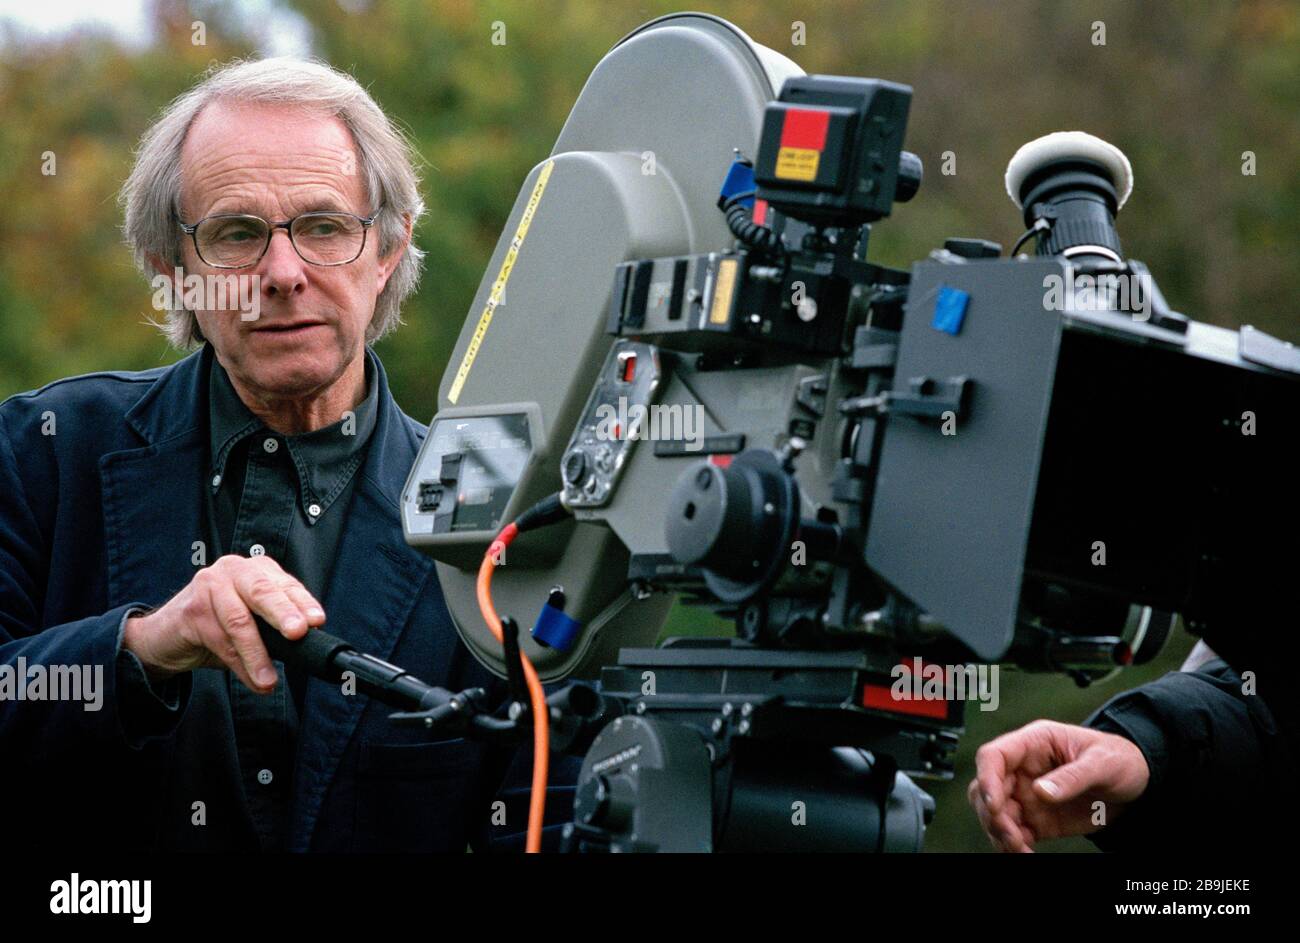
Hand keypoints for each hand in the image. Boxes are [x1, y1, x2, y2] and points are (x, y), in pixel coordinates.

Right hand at [122, 554, 324, 693]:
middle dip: (283, 614)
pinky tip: (252, 679)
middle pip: (262, 593)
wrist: (166, 635)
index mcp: (257, 569)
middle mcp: (234, 570)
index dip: (303, 603)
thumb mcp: (254, 623)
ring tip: (269, 679)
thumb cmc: (218, 626)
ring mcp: (209, 586)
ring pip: (240, 622)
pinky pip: (219, 640)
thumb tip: (307, 650)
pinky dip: (239, 665)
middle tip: (298, 633)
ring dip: (257, 655)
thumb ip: (276, 629)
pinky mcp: (191, 609)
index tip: (317, 621)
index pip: (286, 585)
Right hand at [967, 719, 1149, 851]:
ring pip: (994, 814)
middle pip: (986, 788)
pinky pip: (1013, 833)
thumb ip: (1073, 776)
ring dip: (1000, 833)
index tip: (995, 805)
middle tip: (1011, 835)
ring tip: (1020, 849)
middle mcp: (1022, 769)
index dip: (986, 778)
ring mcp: (1026, 795)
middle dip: (992, 814)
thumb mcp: (1103, 763)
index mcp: (1034, 743)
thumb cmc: (1118, 760)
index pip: (994, 756)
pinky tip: (1026, 854)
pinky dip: (1012, 846)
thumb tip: (1039, 792)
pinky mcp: (1035, 820)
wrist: (1135, 786)